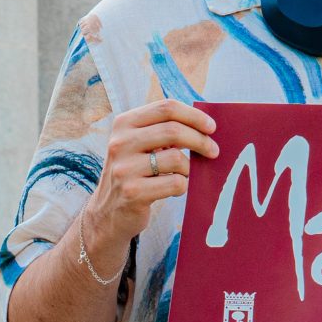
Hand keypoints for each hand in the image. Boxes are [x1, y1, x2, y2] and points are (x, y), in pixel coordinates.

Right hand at [88, 101, 219, 243]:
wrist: (107, 213)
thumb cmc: (133, 173)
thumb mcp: (138, 145)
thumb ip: (162, 130)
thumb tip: (204, 126)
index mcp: (124, 124)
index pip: (166, 108)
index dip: (194, 116)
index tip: (211, 127)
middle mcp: (120, 143)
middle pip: (173, 130)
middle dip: (201, 140)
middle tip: (213, 151)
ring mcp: (124, 168)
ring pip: (176, 158)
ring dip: (189, 168)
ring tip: (185, 174)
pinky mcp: (133, 192)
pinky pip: (175, 183)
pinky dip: (182, 185)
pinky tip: (175, 187)